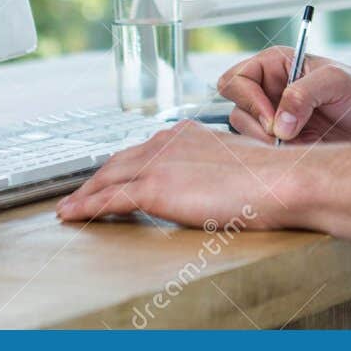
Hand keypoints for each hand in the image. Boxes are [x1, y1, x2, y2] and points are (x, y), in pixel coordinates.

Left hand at [55, 119, 350, 256]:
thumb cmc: (272, 178)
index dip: (124, 165)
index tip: (112, 176)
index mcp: (189, 133)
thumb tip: (215, 184)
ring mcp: (159, 161)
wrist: (281, 181)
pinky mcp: (155, 186)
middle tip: (79, 194)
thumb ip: (216, 170)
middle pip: (119, 160)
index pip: (145, 149)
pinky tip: (73, 216)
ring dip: (85, 194)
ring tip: (69, 208)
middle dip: (97, 178)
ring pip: (108, 177)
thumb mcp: (238, 164)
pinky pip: (110, 198)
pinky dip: (86, 207)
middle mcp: (169, 140)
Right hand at [217, 48, 350, 143]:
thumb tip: (279, 124)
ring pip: (246, 134)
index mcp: (274, 66)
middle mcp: (268, 91)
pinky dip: (277, 157)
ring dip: (267, 143)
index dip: (248, 99)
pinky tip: (302, 151)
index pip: (236, 80)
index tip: (272, 118)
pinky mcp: (282, 144)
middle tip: (285, 135)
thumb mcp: (335, 82)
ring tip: (300, 142)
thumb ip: (303, 94)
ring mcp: (274, 119)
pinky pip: (263, 153)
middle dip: (257, 125)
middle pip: (236, 109)